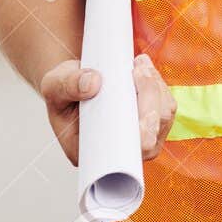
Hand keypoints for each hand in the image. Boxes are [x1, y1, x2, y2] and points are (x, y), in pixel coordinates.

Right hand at [40, 53, 176, 166]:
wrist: (74, 82)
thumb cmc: (63, 89)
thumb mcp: (54, 84)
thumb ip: (67, 84)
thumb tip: (93, 83)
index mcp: (89, 152)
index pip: (123, 156)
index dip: (138, 135)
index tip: (136, 105)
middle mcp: (116, 152)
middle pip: (151, 136)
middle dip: (150, 98)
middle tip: (137, 68)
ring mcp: (136, 140)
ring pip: (163, 119)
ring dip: (156, 89)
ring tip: (139, 64)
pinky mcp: (149, 124)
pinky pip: (166, 109)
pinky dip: (160, 88)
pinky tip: (145, 71)